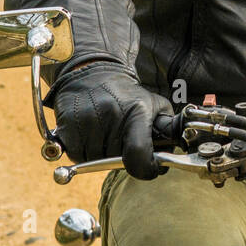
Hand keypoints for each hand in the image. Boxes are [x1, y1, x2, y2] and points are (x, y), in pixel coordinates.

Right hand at [49, 63, 173, 179]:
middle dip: (123, 157)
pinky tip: (91, 134)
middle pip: (117, 160)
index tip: (150, 169)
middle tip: (122, 139)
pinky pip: (77, 157)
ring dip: (102, 156)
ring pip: (96, 162)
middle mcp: (111, 117)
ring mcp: (87, 123)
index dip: (147, 169)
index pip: (138, 153)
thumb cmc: (127, 96)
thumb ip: (168, 128)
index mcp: (136, 112)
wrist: (91, 76)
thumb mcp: (155, 105)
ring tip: (106, 133)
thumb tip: (178, 151)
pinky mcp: (67, 129)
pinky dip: (84, 152)